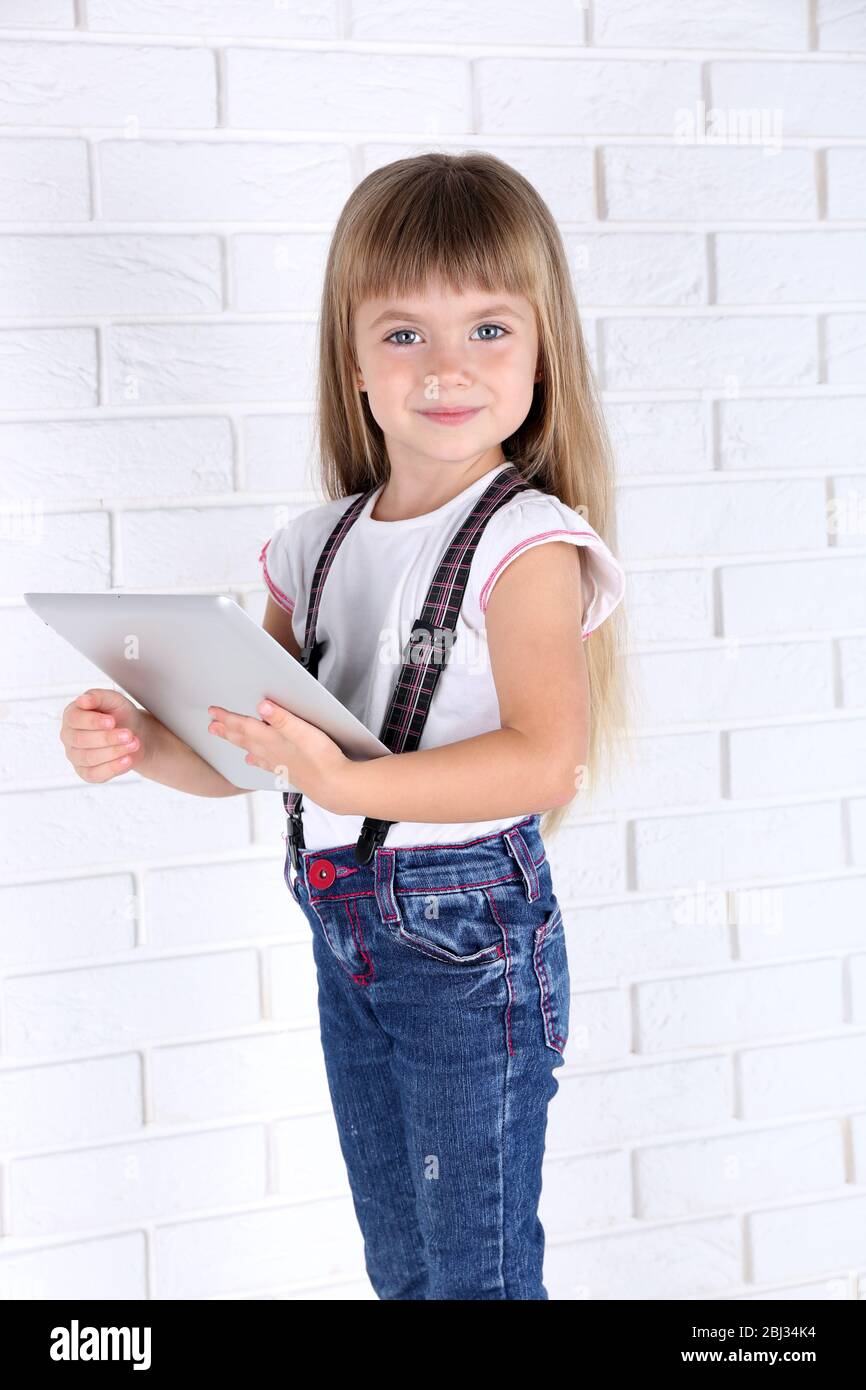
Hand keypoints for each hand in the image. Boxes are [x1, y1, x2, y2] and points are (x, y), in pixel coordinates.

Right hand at [60, 688, 150, 782]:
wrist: (135, 735)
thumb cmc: (120, 715)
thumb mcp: (113, 700)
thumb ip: (98, 696)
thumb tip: (82, 700)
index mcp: (71, 716)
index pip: (74, 719)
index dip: (93, 722)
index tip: (112, 721)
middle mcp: (69, 737)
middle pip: (81, 740)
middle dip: (107, 738)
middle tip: (128, 734)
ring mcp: (76, 757)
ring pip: (89, 758)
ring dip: (114, 751)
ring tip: (133, 744)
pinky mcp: (86, 773)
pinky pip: (95, 774)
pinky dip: (113, 767)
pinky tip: (127, 759)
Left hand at [207, 699, 353, 810]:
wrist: (334, 787)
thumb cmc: (322, 760)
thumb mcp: (304, 732)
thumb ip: (283, 718)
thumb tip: (262, 705)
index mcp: (273, 740)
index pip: (244, 726)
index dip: (227, 718)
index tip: (213, 711)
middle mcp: (271, 752)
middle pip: (243, 738)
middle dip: (226, 730)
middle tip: (212, 725)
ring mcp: (277, 763)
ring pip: (250, 750)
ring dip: (236, 742)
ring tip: (224, 737)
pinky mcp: (286, 770)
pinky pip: (263, 762)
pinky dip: (254, 759)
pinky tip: (251, 760)